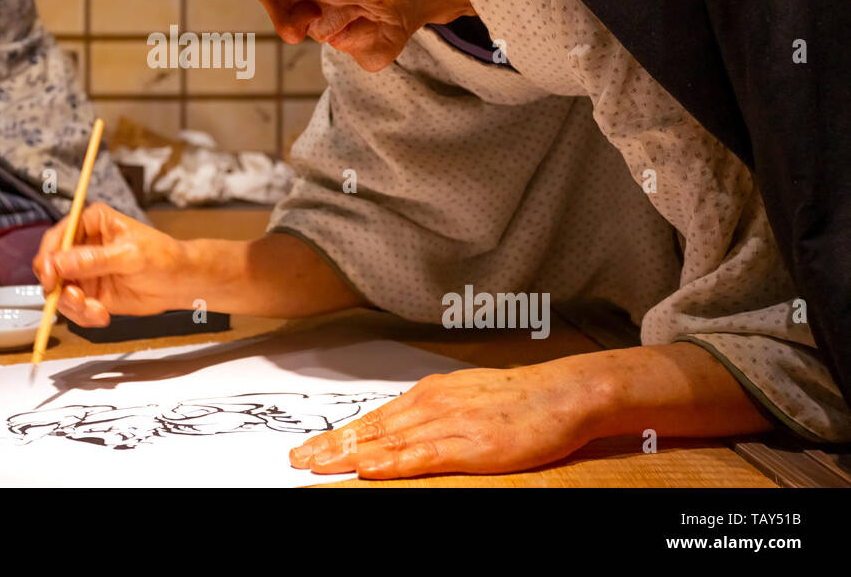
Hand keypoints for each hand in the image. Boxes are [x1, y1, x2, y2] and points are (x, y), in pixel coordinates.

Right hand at [32, 202, 198, 326]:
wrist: (178, 282)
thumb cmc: (161, 256)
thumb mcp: (129, 255)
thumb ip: (93, 259)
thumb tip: (59, 262)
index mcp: (91, 222)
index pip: (58, 237)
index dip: (47, 257)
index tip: (49, 278)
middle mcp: (82, 245)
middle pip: (50, 265)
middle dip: (59, 287)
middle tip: (76, 300)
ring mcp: (83, 270)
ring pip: (59, 290)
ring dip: (72, 306)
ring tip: (96, 311)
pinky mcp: (89, 292)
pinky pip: (73, 307)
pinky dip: (82, 315)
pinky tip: (102, 315)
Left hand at [289, 357, 602, 478]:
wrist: (564, 392)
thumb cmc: (519, 400)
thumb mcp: (466, 400)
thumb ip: (432, 413)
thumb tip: (399, 429)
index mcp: (428, 395)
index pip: (373, 419)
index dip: (338, 435)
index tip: (308, 447)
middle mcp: (431, 405)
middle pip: (370, 429)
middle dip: (330, 446)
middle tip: (296, 460)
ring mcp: (450, 423)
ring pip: (387, 441)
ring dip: (348, 455)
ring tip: (316, 465)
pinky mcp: (472, 444)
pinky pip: (424, 455)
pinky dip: (393, 461)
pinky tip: (369, 467)